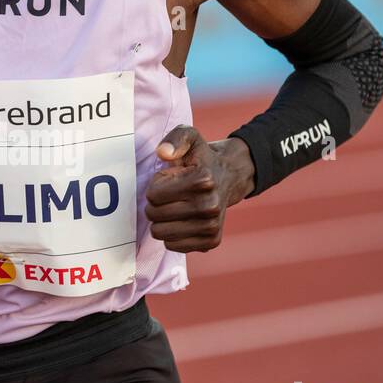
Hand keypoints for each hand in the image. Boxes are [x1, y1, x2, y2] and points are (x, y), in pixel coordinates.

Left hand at [144, 126, 252, 252]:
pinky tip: (184, 220)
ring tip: (177, 206)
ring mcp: (212, 226)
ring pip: (160, 234)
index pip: (152, 196)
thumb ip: (175, 138)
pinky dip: (172, 234)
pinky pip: (172, 246)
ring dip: (162, 220)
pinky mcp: (211, 241)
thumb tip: (163, 153)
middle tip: (172, 194)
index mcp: (203, 180)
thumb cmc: (202, 158)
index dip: (156, 186)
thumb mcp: (190, 137)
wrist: (230, 177)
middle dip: (156, 204)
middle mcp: (210, 206)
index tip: (171, 179)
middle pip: (154, 215)